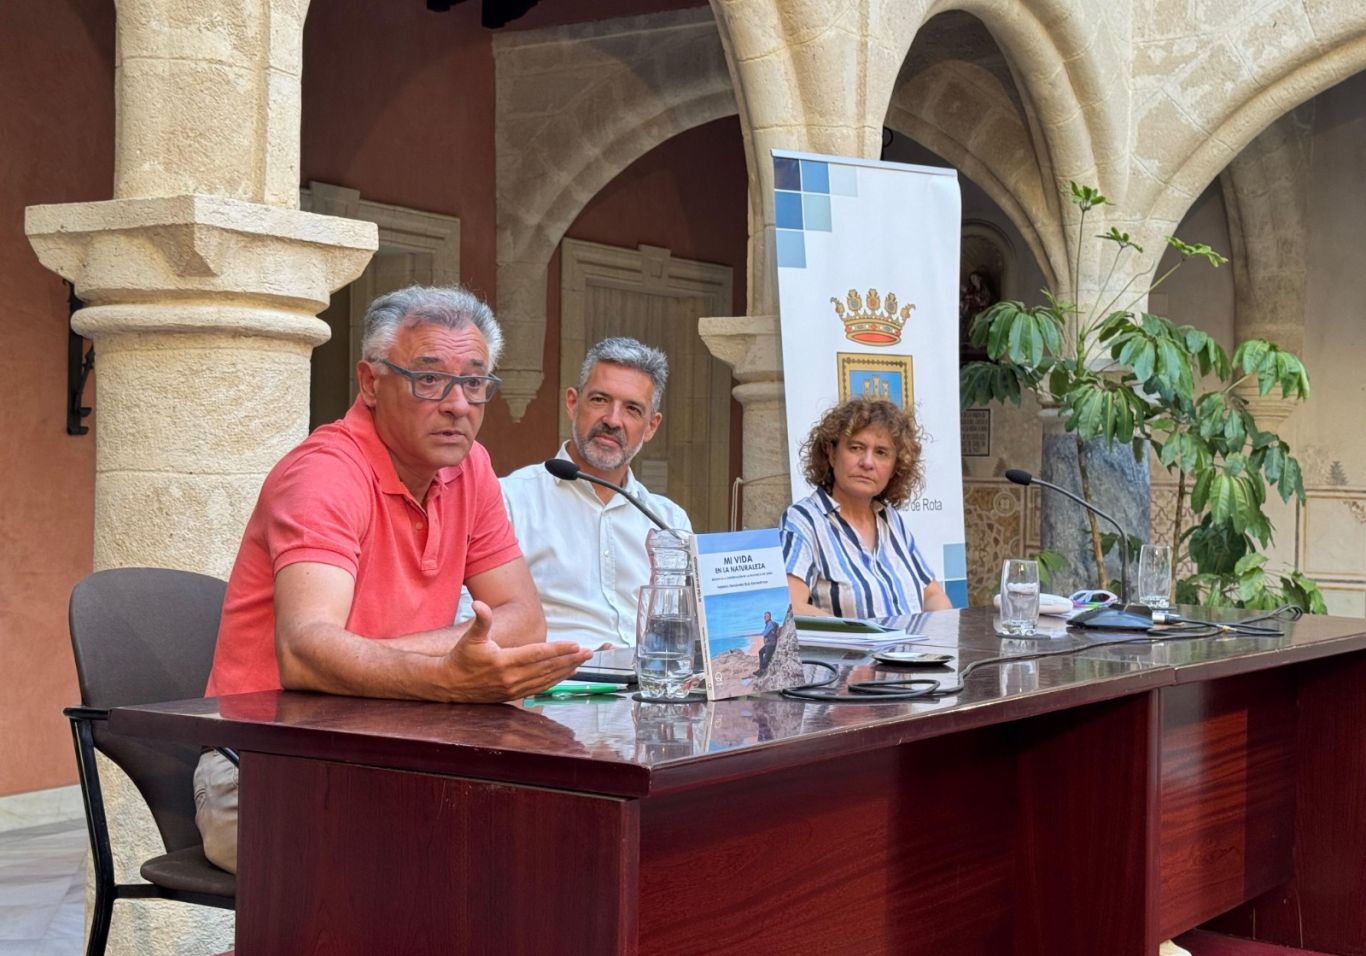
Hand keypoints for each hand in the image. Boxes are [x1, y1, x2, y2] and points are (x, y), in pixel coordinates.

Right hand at [434, 601, 590, 701]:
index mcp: (504, 662)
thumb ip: (481, 620)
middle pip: (547, 668)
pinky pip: (539, 688)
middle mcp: (511, 678)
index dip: (558, 649)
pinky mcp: (513, 696)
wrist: (449, 684)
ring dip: (566, 671)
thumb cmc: (461, 657)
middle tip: (588, 653)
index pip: (537, 654)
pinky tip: (565, 675)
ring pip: (546, 680)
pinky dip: (555, 681)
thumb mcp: (470, 637)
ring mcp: (513, 689)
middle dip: (570, 660)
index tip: (575, 645)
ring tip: (581, 663)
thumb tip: (479, 604)